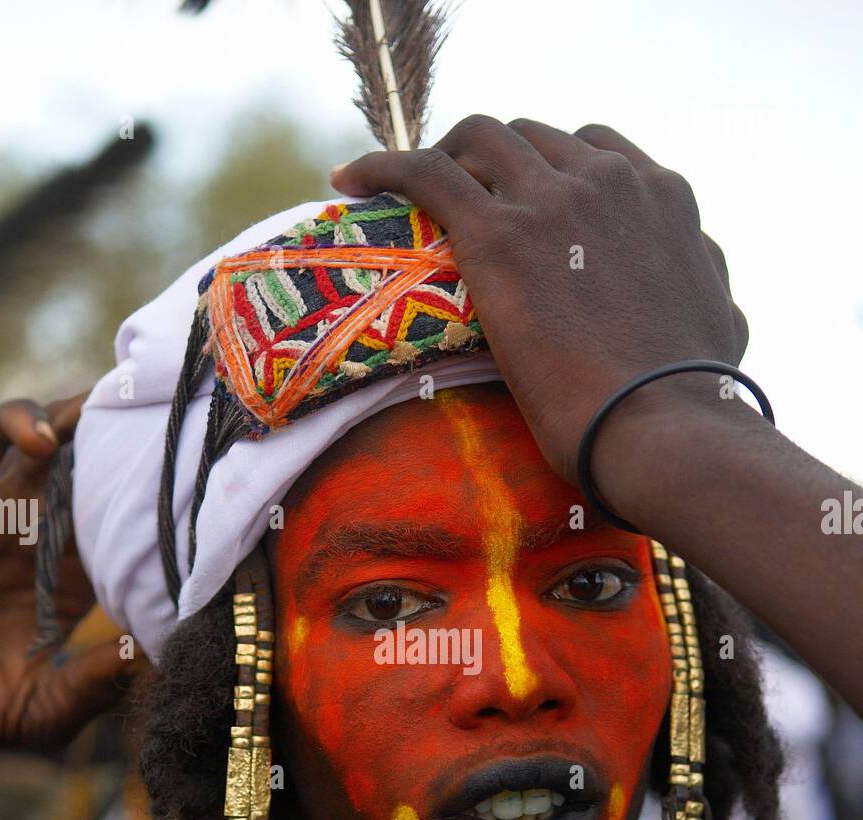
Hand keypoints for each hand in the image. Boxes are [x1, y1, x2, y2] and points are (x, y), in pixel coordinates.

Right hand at [0, 395, 137, 751]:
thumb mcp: (49, 706)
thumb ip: (94, 683)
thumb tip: (148, 660)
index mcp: (80, 575)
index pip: (128, 518)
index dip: (161, 491)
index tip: (203, 475)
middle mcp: (48, 536)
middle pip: (92, 464)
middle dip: (123, 432)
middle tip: (163, 415)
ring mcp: (9, 515)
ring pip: (45, 440)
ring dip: (76, 417)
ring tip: (101, 415)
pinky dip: (22, 426)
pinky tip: (48, 440)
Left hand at [331, 118, 747, 480]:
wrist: (668, 428)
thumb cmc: (696, 397)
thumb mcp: (721, 320)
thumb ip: (706, 280)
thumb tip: (710, 278)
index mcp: (661, 195)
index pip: (589, 149)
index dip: (545, 169)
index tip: (519, 200)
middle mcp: (606, 181)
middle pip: (526, 139)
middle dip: (486, 164)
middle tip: (455, 208)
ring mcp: (551, 203)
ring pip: (475, 141)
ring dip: (439, 159)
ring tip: (405, 197)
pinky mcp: (499, 236)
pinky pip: (423, 172)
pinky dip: (382, 165)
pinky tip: (349, 178)